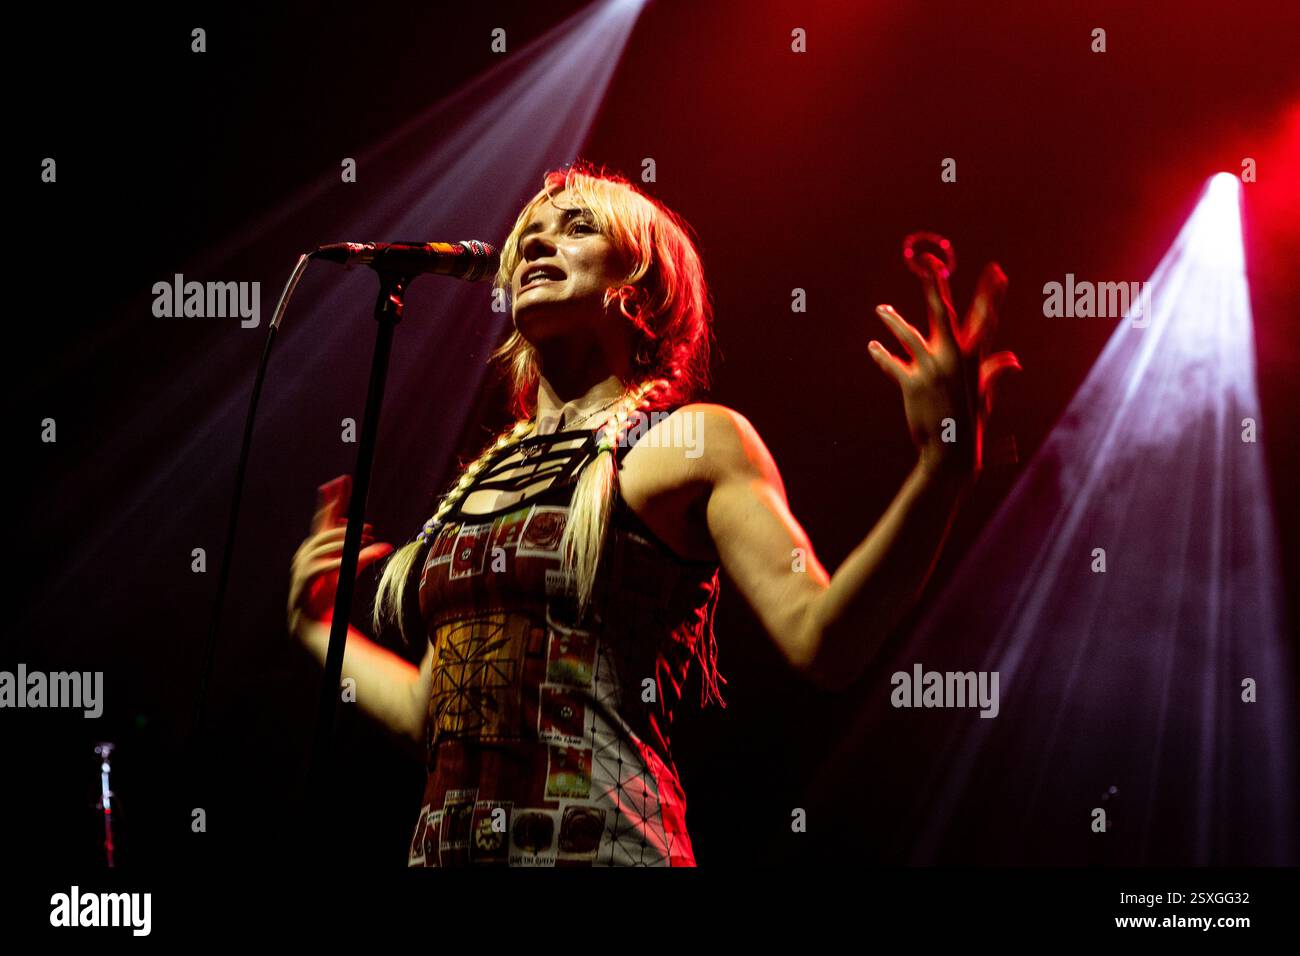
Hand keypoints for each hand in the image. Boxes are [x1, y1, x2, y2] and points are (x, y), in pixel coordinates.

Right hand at [286, 475, 393, 634]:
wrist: (317, 623)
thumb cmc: (333, 594)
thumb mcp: (351, 570)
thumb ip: (364, 555)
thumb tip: (386, 545)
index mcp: (318, 546)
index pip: (325, 516)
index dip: (334, 498)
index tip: (343, 480)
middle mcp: (308, 552)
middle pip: (322, 528)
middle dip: (342, 524)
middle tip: (368, 527)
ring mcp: (303, 566)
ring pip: (322, 545)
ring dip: (343, 541)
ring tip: (365, 539)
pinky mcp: (304, 581)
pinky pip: (319, 568)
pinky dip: (334, 563)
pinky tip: (346, 560)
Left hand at [867, 254, 1020, 479]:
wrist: (951, 452)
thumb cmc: (968, 423)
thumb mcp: (984, 395)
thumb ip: (994, 373)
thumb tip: (1013, 361)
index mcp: (975, 359)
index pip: (985, 320)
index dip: (991, 295)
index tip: (997, 272)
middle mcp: (954, 359)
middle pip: (943, 314)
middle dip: (935, 288)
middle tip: (929, 265)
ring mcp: (932, 369)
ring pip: (909, 335)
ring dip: (893, 321)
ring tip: (881, 310)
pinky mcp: (912, 383)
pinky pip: (892, 363)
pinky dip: (881, 355)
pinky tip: (872, 347)